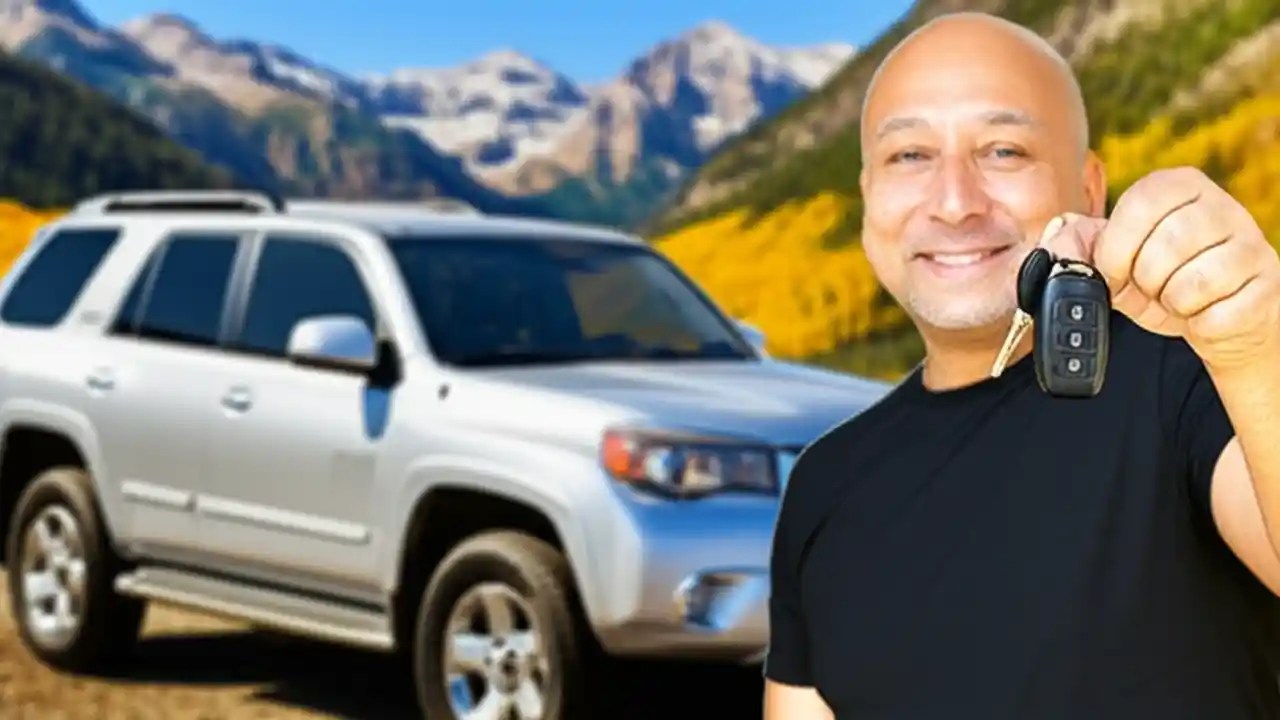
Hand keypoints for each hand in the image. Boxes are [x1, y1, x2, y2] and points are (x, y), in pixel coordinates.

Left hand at [1040, 167, 1279, 372]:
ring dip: (1172, 302)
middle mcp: (1223, 208)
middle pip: (1168, 243)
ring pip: (1193, 281)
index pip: (1144, 200)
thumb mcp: (1112, 260)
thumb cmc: (1161, 280)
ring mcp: (1251, 246)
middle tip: (1149, 286)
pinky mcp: (1266, 286)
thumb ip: (1076, 246)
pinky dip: (1198, 323)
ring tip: (1176, 296)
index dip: (1118, 244)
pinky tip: (1203, 311)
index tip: (1114, 268)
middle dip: (1145, 279)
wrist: (1215, 319)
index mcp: (1182, 187)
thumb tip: (1054, 243)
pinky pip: (1217, 313)